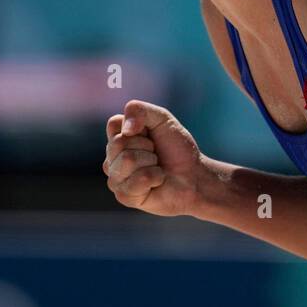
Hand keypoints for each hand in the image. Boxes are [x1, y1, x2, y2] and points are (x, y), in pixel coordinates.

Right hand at [102, 100, 207, 216]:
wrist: (193, 175)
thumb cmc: (177, 148)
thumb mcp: (162, 119)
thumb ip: (138, 110)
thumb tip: (126, 130)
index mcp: (118, 138)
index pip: (113, 124)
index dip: (138, 127)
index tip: (150, 134)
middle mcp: (112, 158)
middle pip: (119, 143)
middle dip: (147, 146)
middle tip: (156, 154)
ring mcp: (116, 178)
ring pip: (127, 160)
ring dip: (151, 161)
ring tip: (157, 167)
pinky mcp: (124, 196)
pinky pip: (137, 180)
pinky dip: (155, 177)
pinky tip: (157, 181)